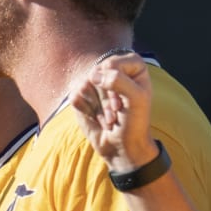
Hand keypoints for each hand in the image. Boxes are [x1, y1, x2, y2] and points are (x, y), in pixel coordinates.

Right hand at [69, 54, 159, 171]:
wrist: (122, 146)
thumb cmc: (134, 122)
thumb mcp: (136, 99)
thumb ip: (118, 80)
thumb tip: (92, 75)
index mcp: (132, 65)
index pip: (111, 63)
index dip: (116, 84)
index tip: (125, 101)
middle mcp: (113, 70)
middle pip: (97, 74)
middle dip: (106, 98)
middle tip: (117, 112)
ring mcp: (96, 82)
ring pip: (85, 85)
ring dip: (98, 108)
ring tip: (110, 118)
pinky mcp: (82, 96)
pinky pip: (75, 96)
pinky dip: (87, 112)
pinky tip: (98, 119)